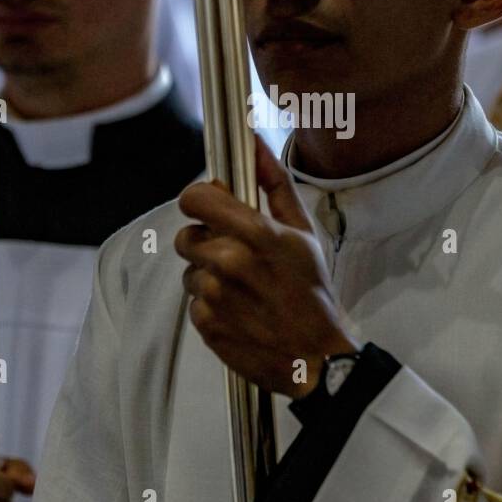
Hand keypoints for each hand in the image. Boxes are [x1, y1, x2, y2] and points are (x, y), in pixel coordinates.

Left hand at [175, 136, 357, 398]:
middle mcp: (227, 261)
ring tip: (242, 289)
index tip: (213, 210)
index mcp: (254, 233)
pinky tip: (238, 311)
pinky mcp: (204, 324)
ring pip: (189, 270)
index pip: (194, 198)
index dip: (200, 201)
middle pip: (187, 236)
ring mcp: (212, 295)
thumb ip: (275, 185)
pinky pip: (193, 302)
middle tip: (237, 257)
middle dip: (207, 242)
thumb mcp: (303, 232)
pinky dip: (210, 305)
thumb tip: (254, 143)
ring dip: (208, 276)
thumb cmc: (312, 291)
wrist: (315, 358)